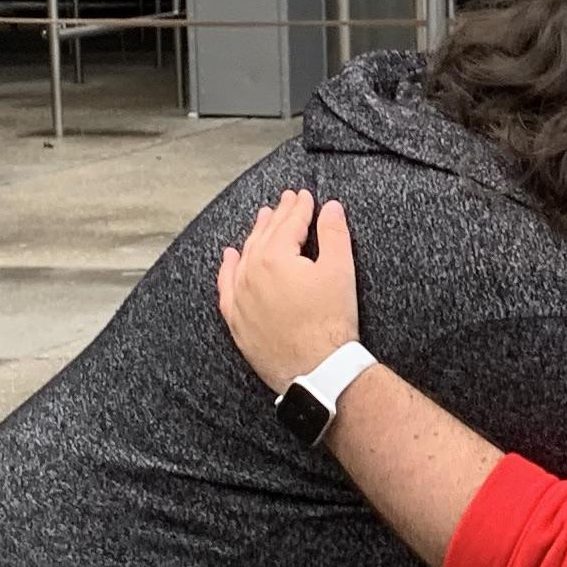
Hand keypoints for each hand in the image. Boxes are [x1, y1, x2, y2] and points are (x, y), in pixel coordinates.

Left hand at [217, 188, 359, 394]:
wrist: (318, 370)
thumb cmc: (331, 322)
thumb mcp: (340, 271)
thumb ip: (334, 234)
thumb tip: (331, 207)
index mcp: (274, 257)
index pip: (288, 223)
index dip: (299, 207)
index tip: (305, 196)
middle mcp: (250, 273)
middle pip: (264, 236)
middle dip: (277, 216)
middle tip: (286, 200)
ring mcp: (239, 298)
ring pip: (244, 257)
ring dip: (255, 236)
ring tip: (263, 219)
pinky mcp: (237, 321)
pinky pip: (226, 288)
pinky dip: (228, 270)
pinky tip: (230, 257)